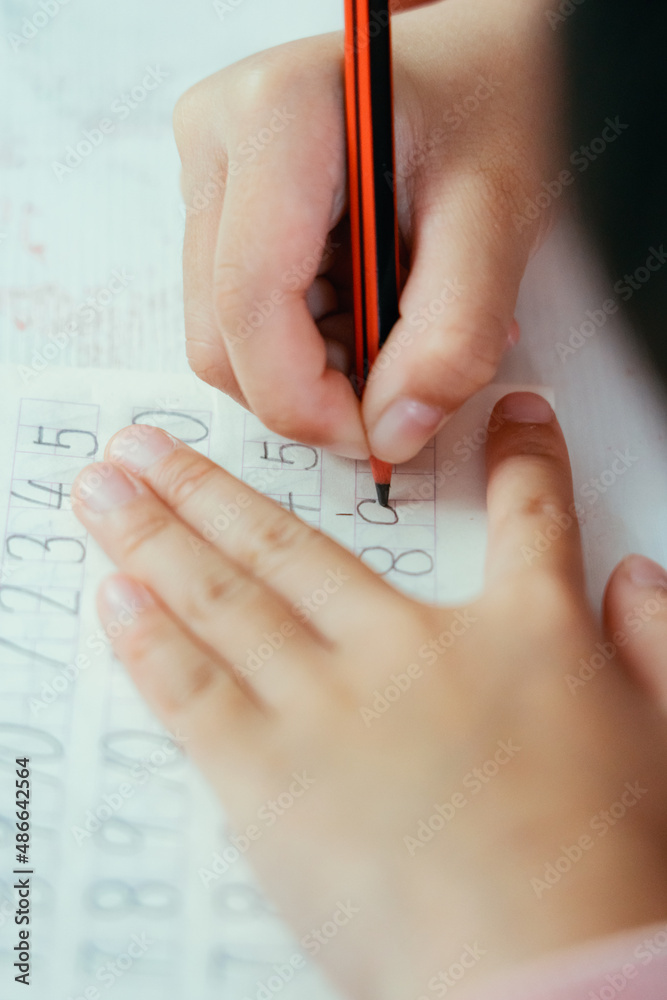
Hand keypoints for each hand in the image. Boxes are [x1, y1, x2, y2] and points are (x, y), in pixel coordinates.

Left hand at [71, 393, 666, 998]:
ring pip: (225, 595)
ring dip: (156, 530)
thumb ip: (653, 643)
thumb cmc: (610, 870)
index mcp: (522, 634)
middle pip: (297, 540)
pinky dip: (150, 636)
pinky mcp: (271, 780)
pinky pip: (194, 690)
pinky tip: (116, 593)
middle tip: (154, 439)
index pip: (528, 515)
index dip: (520, 455)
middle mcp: (410, 650)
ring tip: (107, 487)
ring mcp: (331, 707)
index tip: (507, 416)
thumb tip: (640, 577)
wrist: (556, 980)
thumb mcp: (661, 737)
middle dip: (216, 479)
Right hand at [174, 0, 560, 462]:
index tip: (375, 435)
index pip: (251, 306)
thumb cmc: (493, 103)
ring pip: (225, 338)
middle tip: (397, 388)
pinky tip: (365, 308)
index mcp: (278, 117)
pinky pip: (239, 317)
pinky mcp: (218, 203)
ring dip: (313, 368)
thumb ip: (451, 338)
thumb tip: (391, 432)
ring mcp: (208, 170)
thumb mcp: (497, 218)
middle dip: (310, 392)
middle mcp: (218, 137)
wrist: (481, 56)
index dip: (307, 400)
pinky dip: (306, 343)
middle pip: (223, 337)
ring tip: (394, 328)